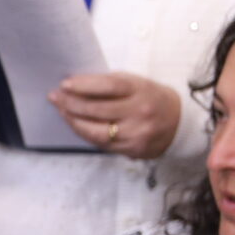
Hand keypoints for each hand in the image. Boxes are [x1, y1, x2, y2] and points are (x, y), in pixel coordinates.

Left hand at [49, 71, 181, 159]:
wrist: (180, 123)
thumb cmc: (151, 98)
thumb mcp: (138, 84)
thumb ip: (111, 84)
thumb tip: (76, 85)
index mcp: (142, 90)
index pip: (109, 86)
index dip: (84, 85)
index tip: (65, 84)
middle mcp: (140, 112)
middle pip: (98, 110)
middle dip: (71, 103)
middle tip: (55, 97)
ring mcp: (136, 133)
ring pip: (96, 131)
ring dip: (73, 121)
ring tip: (62, 111)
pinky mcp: (132, 150)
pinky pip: (101, 144)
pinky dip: (85, 134)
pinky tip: (75, 125)